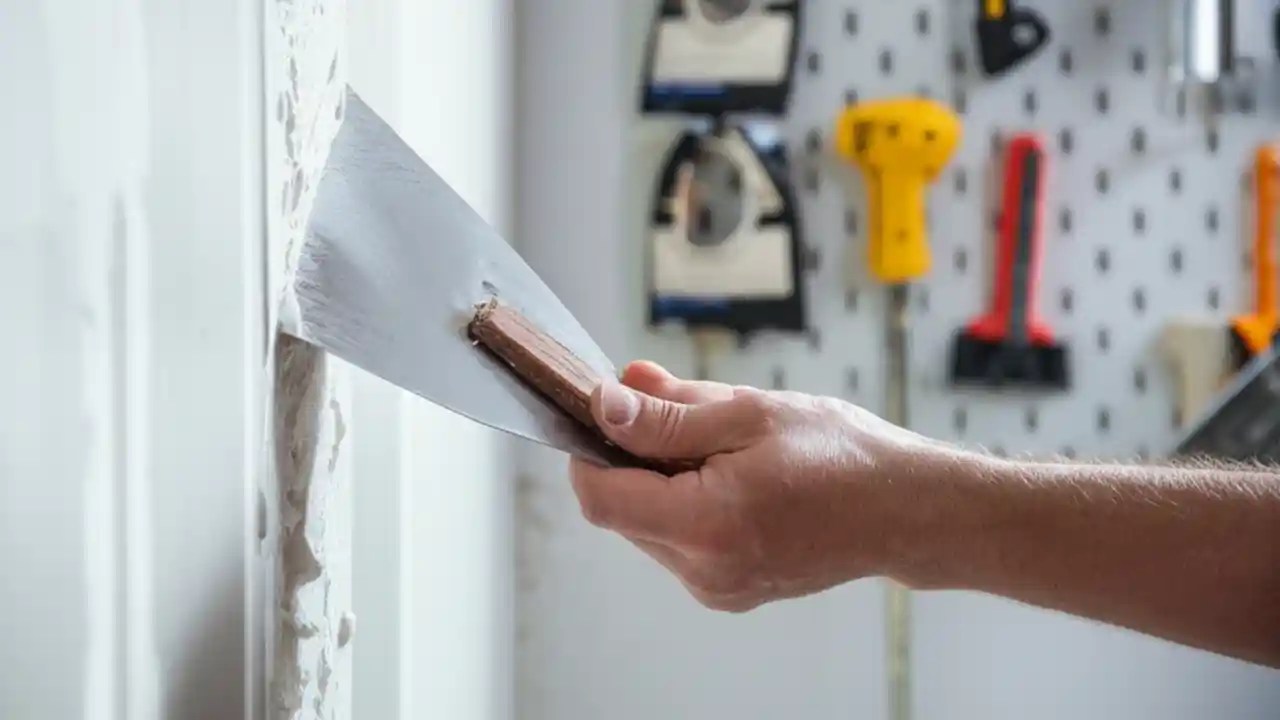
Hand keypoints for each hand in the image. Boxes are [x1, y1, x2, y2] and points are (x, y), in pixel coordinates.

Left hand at [570, 361, 960, 611]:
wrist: (903, 508)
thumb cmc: (840, 455)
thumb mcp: (748, 412)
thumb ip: (667, 413)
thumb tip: (606, 402)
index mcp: (705, 524)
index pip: (599, 498)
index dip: (589, 450)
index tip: (609, 409)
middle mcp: (704, 569)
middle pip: (622, 510)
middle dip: (633, 456)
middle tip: (678, 409)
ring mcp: (716, 587)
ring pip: (649, 524)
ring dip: (662, 479)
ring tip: (721, 445)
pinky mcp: (729, 590)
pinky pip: (680, 541)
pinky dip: (687, 502)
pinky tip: (732, 476)